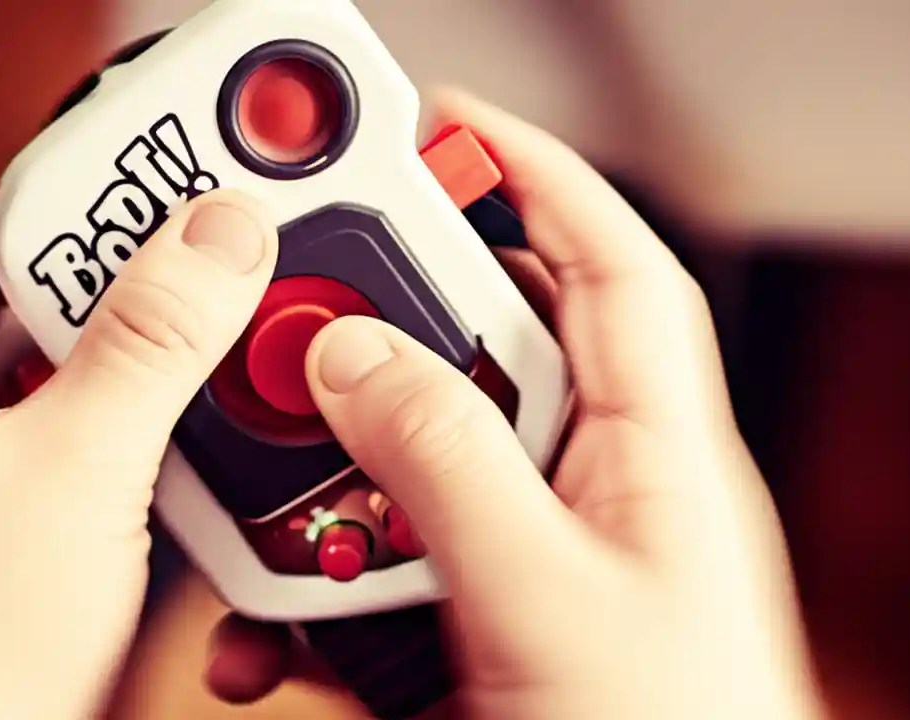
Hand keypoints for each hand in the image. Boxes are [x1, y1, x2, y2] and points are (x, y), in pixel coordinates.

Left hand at [0, 188, 278, 718]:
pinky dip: (134, 449)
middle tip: (206, 278)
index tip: (151, 188)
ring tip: (208, 373)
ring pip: (61, 389)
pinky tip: (181, 468)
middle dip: (120, 290)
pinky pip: (77, 460)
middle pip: (24, 306)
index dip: (58, 198)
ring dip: (137, 377)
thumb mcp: (77, 469)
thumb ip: (148, 343)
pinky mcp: (8, 546)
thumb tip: (216, 235)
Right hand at [204, 88, 825, 719]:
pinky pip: (365, 576)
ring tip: (265, 527)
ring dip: (319, 501)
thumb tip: (358, 355)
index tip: (441, 130)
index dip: (538, 181)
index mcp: (648, 457)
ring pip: (398, 474)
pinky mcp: (461, 626)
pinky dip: (302, 601)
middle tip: (295, 340)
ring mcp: (515, 561)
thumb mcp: (548, 600)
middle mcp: (581, 493)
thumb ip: (450, 466)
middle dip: (379, 350)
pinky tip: (261, 639)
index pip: (608, 272)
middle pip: (473, 364)